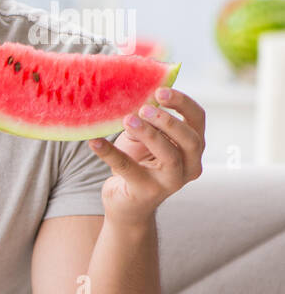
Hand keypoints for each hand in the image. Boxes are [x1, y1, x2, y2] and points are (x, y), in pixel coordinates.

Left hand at [87, 86, 206, 226]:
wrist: (126, 202)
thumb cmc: (138, 162)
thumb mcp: (143, 137)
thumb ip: (147, 119)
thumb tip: (136, 93)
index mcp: (193, 147)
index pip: (198, 119)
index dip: (182, 103)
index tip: (160, 91)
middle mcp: (190, 166)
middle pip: (190, 139)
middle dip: (168, 120)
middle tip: (143, 109)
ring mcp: (171, 182)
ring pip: (169, 155)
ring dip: (149, 135)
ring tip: (127, 120)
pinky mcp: (146, 192)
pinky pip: (128, 169)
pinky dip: (110, 153)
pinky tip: (94, 141)